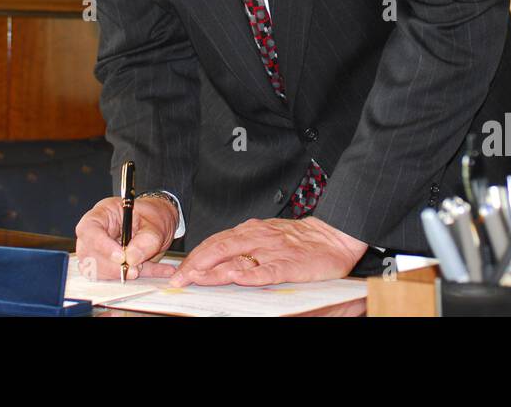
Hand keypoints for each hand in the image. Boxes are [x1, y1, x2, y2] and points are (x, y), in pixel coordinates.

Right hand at [74, 195, 179, 280]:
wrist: (159, 225)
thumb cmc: (153, 217)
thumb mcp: (156, 223)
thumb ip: (147, 240)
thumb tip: (131, 258)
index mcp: (104, 213)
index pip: (89, 229)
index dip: (101, 245)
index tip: (121, 257)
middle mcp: (95, 232)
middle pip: (87, 253)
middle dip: (110, 266)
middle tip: (134, 269)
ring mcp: (97, 251)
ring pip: (94, 270)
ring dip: (117, 274)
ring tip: (140, 268)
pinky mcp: (105, 266)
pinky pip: (110, 278)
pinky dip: (129, 279)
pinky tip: (147, 272)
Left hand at [168, 217, 368, 286]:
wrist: (333, 236)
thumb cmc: (298, 240)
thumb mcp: (266, 236)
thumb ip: (243, 246)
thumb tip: (216, 262)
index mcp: (250, 231)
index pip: (214, 243)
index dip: (194, 258)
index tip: (177, 272)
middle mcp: (257, 237)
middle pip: (219, 249)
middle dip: (196, 265)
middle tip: (179, 280)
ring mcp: (272, 250)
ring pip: (238, 258)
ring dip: (214, 270)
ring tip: (197, 279)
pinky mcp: (289, 263)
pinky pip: (268, 269)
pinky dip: (251, 274)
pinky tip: (238, 279)